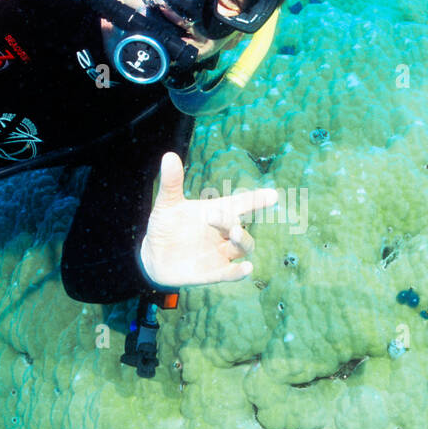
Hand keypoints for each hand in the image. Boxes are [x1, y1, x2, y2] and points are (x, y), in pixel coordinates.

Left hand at [139, 153, 279, 288]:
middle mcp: (224, 233)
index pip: (242, 203)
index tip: (273, 195)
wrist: (154, 255)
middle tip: (213, 216)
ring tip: (234, 233)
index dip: (258, 199)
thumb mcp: (167, 204)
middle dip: (230, 221)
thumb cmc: (165, 225)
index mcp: (217, 212)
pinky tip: (247, 269)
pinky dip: (239, 272)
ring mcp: (221, 254)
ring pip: (243, 247)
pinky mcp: (213, 273)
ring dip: (242, 240)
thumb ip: (172, 183)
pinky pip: (231, 273)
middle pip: (238, 225)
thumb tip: (169, 155)